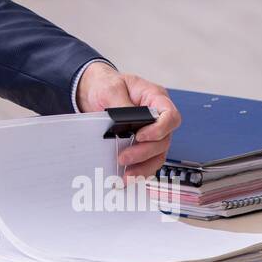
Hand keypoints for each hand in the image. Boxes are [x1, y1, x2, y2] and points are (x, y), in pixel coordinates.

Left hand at [77, 65, 180, 180]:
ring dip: (143, 167)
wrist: (92, 91)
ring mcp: (151, 132)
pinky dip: (139, 171)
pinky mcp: (141, 144)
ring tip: (126, 174)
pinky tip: (126, 177)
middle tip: (124, 157)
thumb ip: (121, 104)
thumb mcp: (111, 88)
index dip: (159, 130)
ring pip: (157, 155)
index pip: (170, 116)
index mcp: (155, 98)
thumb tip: (127, 122)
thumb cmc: (105, 84)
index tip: (140, 136)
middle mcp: (157, 117)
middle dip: (144, 152)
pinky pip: (147, 161)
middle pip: (163, 140)